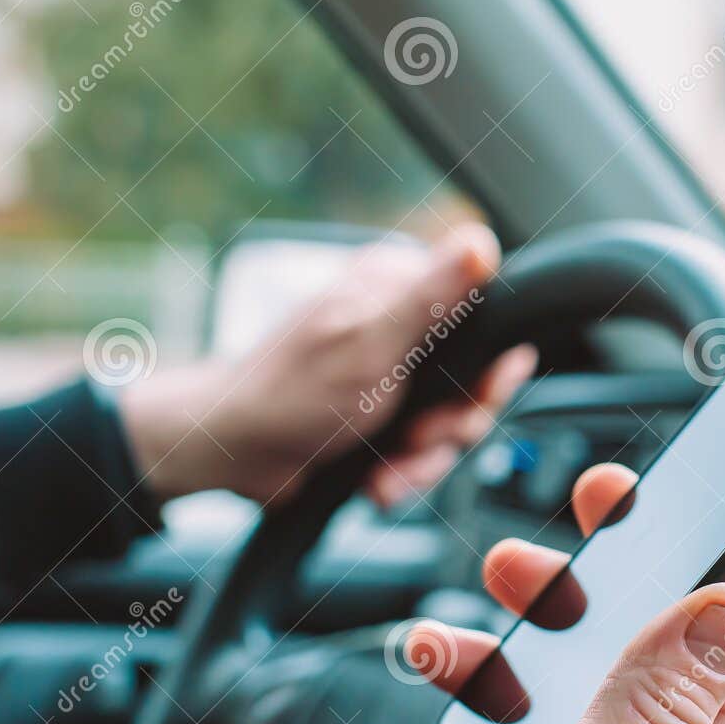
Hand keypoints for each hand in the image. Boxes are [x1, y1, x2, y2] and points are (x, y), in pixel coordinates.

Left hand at [118, 224, 534, 504]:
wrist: (234, 453)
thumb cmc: (289, 393)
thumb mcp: (369, 342)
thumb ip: (431, 297)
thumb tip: (482, 243)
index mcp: (401, 287)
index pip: (489, 318)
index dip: (490, 371)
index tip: (474, 400)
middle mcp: (401, 323)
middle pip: (475, 380)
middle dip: (452, 427)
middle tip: (419, 439)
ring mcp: (393, 371)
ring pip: (451, 423)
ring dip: (424, 460)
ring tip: (389, 471)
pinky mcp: (383, 413)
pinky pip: (423, 448)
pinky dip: (404, 472)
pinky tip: (378, 481)